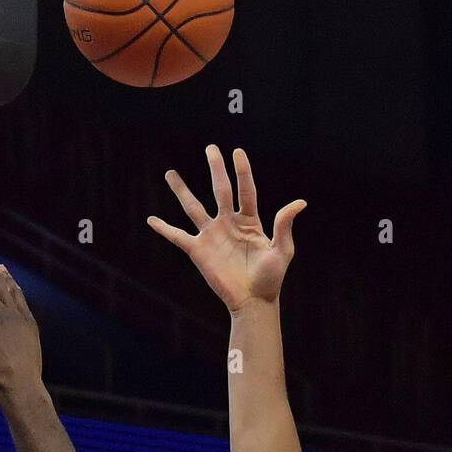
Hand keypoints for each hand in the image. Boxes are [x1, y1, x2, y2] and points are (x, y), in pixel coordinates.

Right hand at [148, 146, 305, 311]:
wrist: (253, 303)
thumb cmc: (270, 279)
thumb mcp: (282, 251)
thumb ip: (284, 225)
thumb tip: (299, 202)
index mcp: (250, 222)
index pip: (246, 190)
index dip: (242, 172)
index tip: (237, 152)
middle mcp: (229, 224)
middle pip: (220, 190)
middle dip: (215, 168)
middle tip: (210, 148)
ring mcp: (212, 236)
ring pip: (194, 207)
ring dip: (181, 190)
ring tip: (170, 173)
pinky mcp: (198, 251)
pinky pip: (178, 237)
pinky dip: (164, 228)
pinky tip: (151, 220)